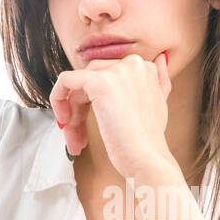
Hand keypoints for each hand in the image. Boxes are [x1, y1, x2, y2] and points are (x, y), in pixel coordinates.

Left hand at [49, 49, 174, 180]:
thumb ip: (159, 82)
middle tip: (79, 136)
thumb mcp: (159, 105)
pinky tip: (64, 122)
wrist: (148, 160)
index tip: (93, 124)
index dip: (95, 100)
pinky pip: (66, 80)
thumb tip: (161, 59)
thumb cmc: (149, 142)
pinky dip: (58, 98)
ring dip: (72, 112)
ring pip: (77, 85)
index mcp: (144, 68)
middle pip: (90, 79)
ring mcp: (116, 72)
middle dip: (81, 108)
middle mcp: (132, 64)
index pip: (107, 75)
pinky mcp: (99, 83)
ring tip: (76, 139)